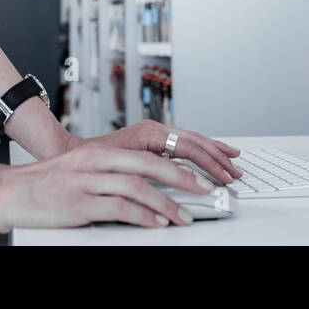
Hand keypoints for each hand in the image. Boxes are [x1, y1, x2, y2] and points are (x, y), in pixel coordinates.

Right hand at [0, 141, 216, 232]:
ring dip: (166, 202)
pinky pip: (119, 208)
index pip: (144, 155)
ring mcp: (85, 182)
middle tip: (202, 190)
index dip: (173, 165)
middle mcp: (92, 163)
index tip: (193, 176)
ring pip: (138, 187)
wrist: (2, 192)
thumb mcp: (73, 173)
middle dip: (180, 179)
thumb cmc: (36, 187)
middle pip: (148, 166)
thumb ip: (102, 179)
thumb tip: (136, 195)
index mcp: (94, 155)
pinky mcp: (78, 203)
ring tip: (183, 215)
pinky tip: (155, 223)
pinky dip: (142, 215)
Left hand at [80, 121, 241, 186]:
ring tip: (233, 162)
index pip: (190, 147)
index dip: (210, 164)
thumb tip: (182, 178)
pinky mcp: (153, 139)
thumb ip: (154, 172)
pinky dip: (201, 150)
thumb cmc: (93, 162)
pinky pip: (184, 143)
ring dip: (214, 152)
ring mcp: (154, 133)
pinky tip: (211, 153)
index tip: (223, 178)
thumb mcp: (125, 168)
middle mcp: (154, 130)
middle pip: (195, 141)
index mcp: (150, 134)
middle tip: (235, 174)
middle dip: (218, 158)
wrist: (73, 153)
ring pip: (192, 140)